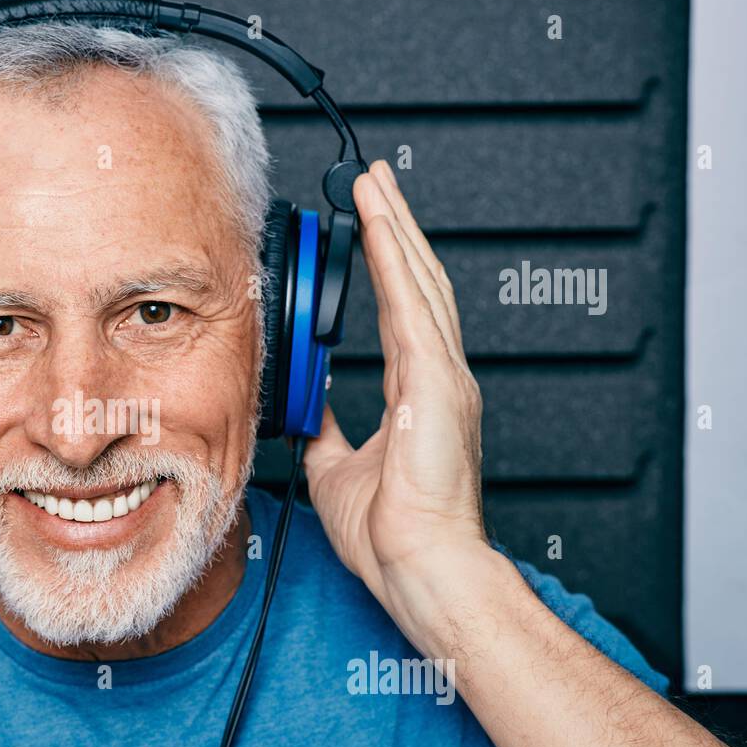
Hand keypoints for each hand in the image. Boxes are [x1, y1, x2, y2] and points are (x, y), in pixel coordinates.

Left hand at [303, 160, 487, 616]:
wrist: (415, 565)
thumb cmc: (390, 532)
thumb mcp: (335, 468)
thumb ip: (325, 429)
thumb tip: (304, 407)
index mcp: (418, 394)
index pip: (401, 313)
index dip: (387, 266)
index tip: (370, 229)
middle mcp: (436, 377)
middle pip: (415, 283)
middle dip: (395, 228)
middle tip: (376, 182)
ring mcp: (442, 377)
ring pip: (418, 283)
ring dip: (396, 229)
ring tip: (377, 184)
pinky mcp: (437, 383)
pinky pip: (413, 308)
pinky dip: (397, 263)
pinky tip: (383, 227)